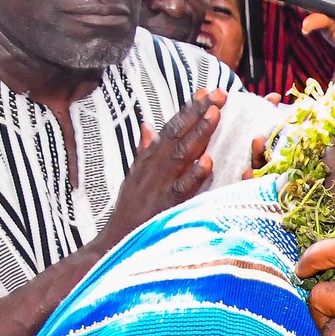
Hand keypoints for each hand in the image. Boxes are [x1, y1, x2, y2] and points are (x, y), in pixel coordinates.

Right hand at [107, 90, 223, 241]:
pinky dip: (194, 176)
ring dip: (198, 133)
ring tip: (215, 114)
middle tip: (220, 94)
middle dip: (199, 113)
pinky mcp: (165, 207)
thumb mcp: (134, 177)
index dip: (189, 109)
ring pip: (182, 154)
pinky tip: (208, 162)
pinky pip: (182, 189)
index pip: (172, 128)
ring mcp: (159, 186)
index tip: (206, 92)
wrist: (114, 243)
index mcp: (149, 160)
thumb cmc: (129, 212)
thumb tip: (147, 126)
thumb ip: (144, 151)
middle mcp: (154, 168)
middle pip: (178, 134)